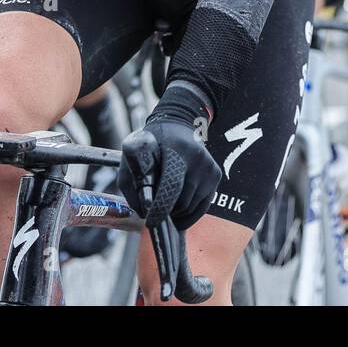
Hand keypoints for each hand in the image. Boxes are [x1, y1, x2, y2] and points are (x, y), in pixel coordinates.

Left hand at [119, 84, 220, 230]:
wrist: (178, 125)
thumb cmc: (152, 144)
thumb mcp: (133, 156)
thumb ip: (131, 184)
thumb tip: (143, 212)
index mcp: (174, 149)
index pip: (171, 185)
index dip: (160, 207)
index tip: (152, 221)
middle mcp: (196, 157)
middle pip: (182, 200)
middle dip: (168, 212)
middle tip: (157, 214)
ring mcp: (208, 166)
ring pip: (192, 206)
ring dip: (178, 213)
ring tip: (167, 207)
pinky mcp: (216, 174)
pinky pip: (203, 205)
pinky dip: (190, 213)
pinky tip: (179, 211)